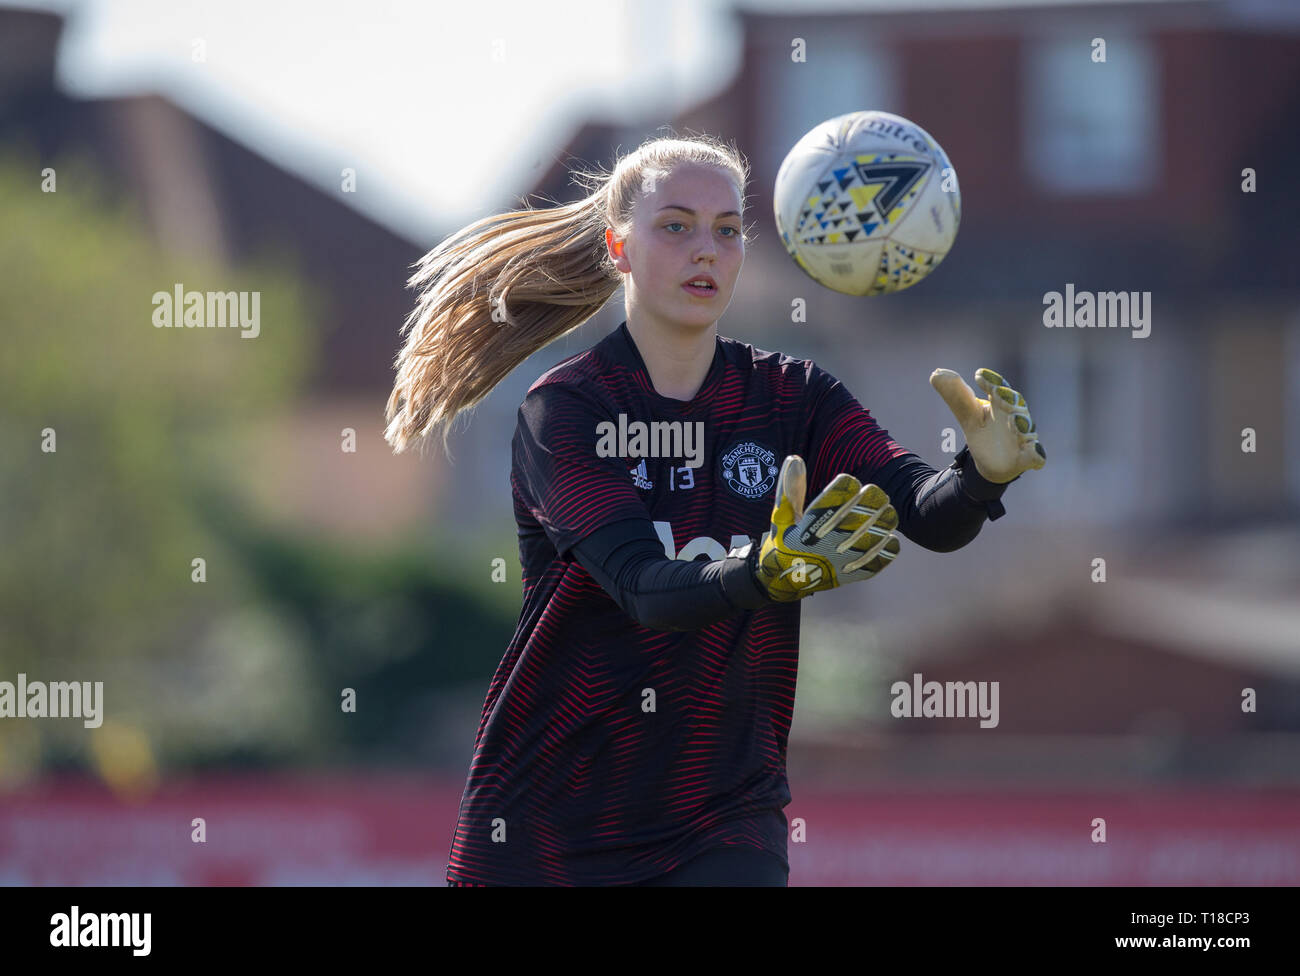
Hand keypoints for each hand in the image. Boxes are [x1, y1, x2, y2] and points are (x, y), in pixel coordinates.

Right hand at [747, 455, 899, 602]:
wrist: (782, 581)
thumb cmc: (783, 542)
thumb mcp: (781, 515)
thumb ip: (790, 488)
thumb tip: (795, 459)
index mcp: (807, 526)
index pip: (831, 501)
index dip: (845, 487)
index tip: (850, 481)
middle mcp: (825, 543)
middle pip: (857, 517)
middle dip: (871, 501)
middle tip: (878, 493)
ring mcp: (839, 561)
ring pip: (869, 538)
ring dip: (883, 523)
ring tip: (889, 512)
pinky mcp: (848, 575)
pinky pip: (873, 563)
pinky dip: (886, 551)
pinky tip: (891, 539)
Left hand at [929, 367, 1045, 483]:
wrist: (991, 464)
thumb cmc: (984, 433)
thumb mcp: (967, 415)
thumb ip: (955, 395)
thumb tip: (936, 373)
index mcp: (1001, 404)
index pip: (998, 388)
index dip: (991, 381)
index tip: (979, 375)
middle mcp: (1016, 417)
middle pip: (1015, 404)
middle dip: (1008, 398)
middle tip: (998, 393)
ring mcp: (1024, 437)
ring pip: (1027, 428)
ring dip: (1022, 423)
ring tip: (1014, 418)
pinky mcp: (1029, 457)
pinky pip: (1036, 455)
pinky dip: (1036, 452)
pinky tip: (1033, 449)